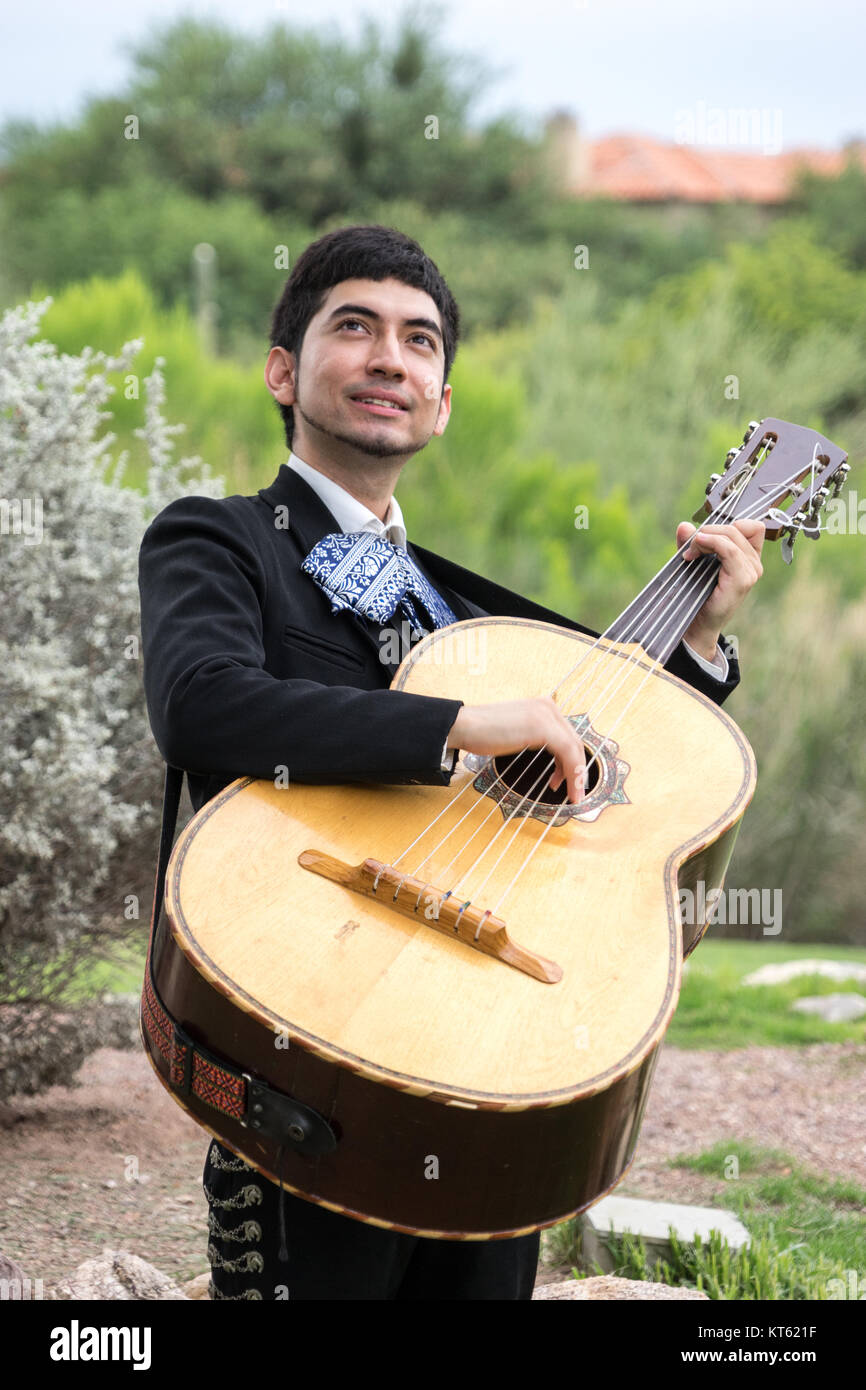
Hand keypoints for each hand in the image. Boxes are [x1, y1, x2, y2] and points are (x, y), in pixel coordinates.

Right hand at [446, 697, 586, 802]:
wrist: (463, 726)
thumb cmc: (482, 732)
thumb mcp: (517, 731)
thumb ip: (535, 737)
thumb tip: (551, 757)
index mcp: (542, 706)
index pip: (567, 735)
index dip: (573, 759)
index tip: (568, 778)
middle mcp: (548, 706)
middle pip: (574, 742)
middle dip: (578, 769)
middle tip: (575, 789)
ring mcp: (546, 715)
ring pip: (574, 749)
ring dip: (576, 774)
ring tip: (573, 794)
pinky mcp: (543, 728)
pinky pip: (567, 753)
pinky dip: (571, 773)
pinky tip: (567, 788)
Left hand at [676, 519, 764, 660]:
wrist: (697, 623)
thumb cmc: (697, 593)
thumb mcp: (694, 561)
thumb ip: (691, 542)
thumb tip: (684, 526)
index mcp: (749, 557)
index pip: (752, 527)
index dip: (728, 524)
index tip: (704, 537)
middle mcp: (754, 563)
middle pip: (737, 528)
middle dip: (709, 531)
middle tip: (689, 548)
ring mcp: (751, 572)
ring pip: (732, 535)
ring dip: (706, 537)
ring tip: (690, 554)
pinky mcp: (742, 580)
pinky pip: (730, 550)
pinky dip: (711, 543)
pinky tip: (695, 551)